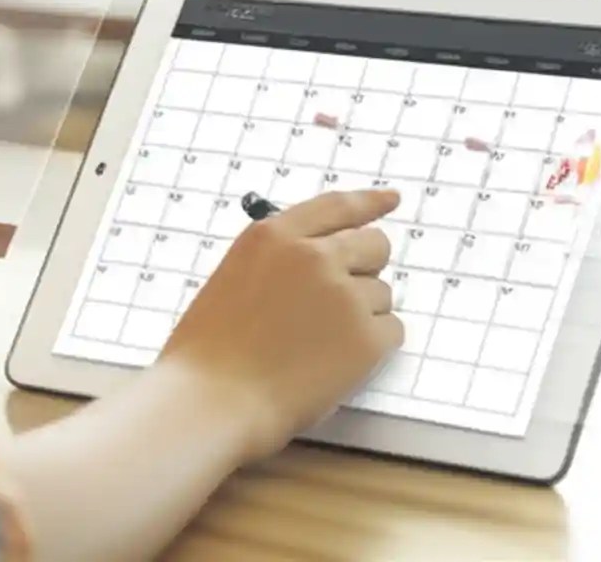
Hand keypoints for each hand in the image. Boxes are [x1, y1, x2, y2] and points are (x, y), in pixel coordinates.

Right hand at [159, 190, 403, 460]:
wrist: (213, 400)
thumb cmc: (209, 352)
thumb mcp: (233, 278)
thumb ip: (278, 260)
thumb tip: (320, 260)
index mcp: (274, 236)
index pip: (337, 206)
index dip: (369, 202)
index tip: (390, 200)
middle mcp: (314, 256)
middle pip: (373, 245)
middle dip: (366, 267)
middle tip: (343, 300)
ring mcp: (344, 295)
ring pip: (381, 294)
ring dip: (361, 316)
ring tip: (315, 346)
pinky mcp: (367, 338)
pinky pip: (390, 331)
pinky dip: (371, 349)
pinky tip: (332, 365)